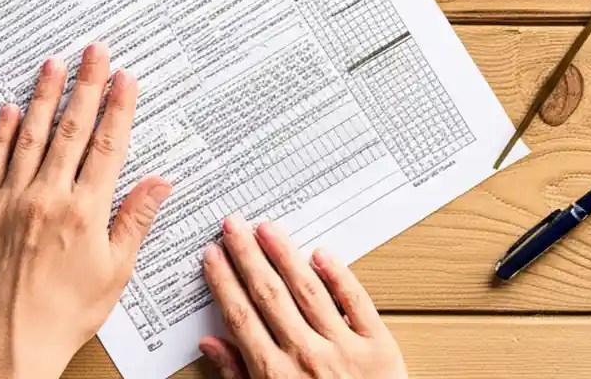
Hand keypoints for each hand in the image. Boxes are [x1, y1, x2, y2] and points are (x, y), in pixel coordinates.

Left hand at [0, 43, 171, 378]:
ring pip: (30, 136)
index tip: (126, 79)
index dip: (119, 108)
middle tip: (95, 52)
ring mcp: (12, 201)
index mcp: (86, 210)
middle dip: (87, 86)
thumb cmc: (68, 312)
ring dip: (43, 96)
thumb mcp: (117, 270)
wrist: (12, 341)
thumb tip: (159, 182)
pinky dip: (1, 133)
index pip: (108, 145)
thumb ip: (135, 219)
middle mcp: (48, 198)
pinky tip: (8, 109)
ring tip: (53, 65)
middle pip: (71, 129)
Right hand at [200, 216, 407, 378]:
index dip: (224, 281)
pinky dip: (339, 276)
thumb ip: (239, 376)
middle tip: (233, 226)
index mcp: (274, 374)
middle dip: (246, 255)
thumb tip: (211, 345)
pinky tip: (322, 254)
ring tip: (268, 229)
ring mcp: (344, 349)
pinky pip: (357, 302)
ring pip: (308, 290)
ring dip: (284, 255)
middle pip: (269, 295)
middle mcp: (306, 356)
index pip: (242, 315)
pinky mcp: (379, 346)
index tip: (212, 256)